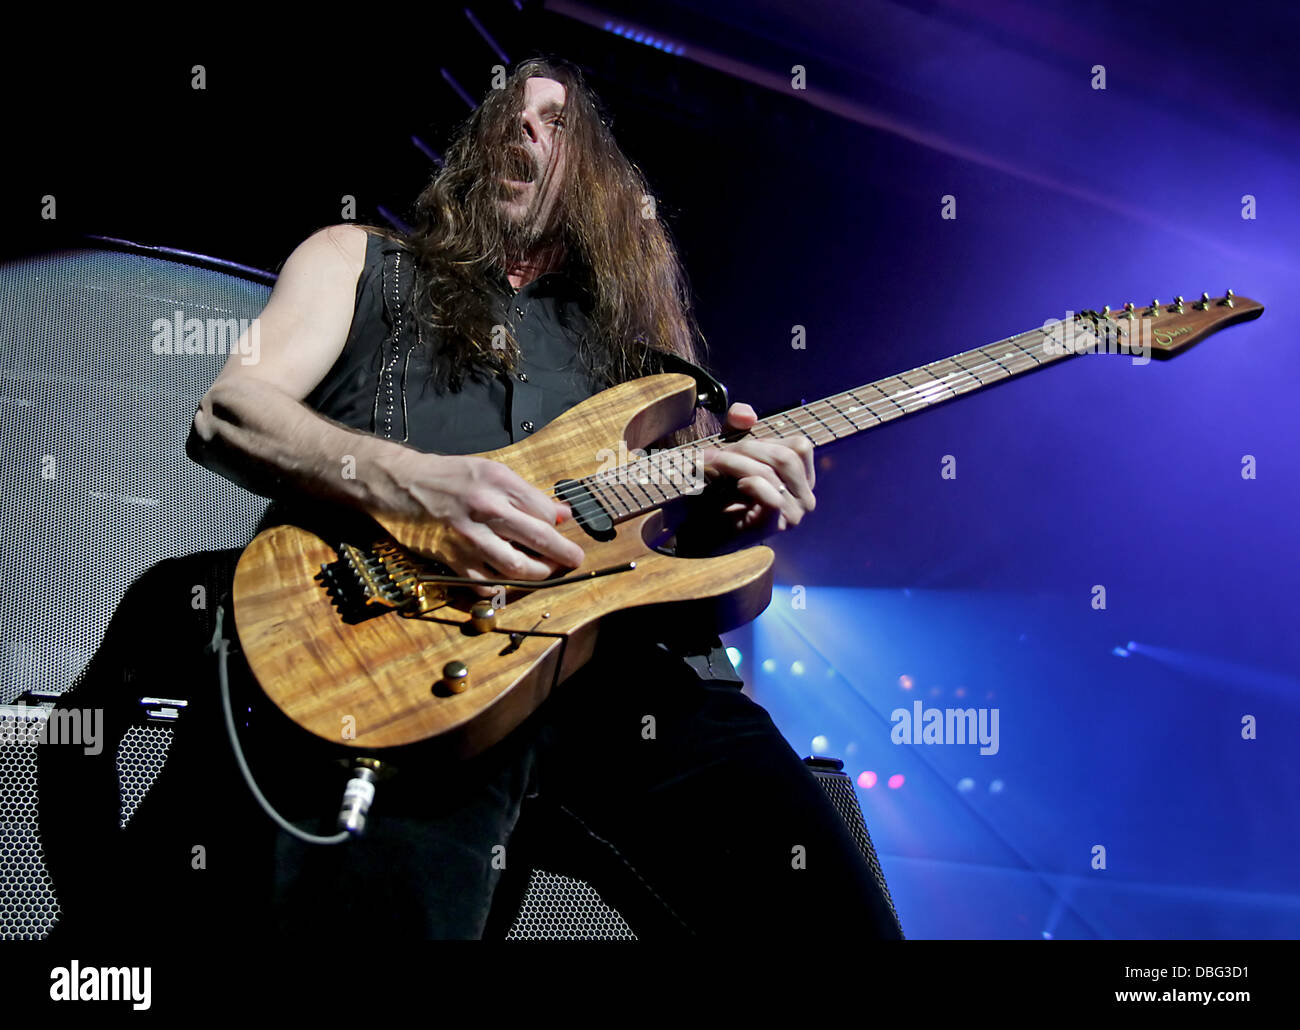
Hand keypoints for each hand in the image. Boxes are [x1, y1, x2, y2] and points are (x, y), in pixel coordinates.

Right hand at [370, 451, 584, 596]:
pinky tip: (508, 579)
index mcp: (498, 482)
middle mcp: (486, 509)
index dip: (559, 524)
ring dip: (538, 574)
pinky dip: (502, 586)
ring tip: (545, 570)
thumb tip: (561, 514)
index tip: (564, 529)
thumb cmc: (447, 477)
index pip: (545, 511)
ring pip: (518, 567)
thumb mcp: (490, 472)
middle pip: (540, 540)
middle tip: (574, 559)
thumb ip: (526, 494)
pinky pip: (487, 583)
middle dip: (565, 554)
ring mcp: (469, 537)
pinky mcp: (452, 558)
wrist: (400, 484)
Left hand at [695, 402, 815, 537]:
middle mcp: (805, 499)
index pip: (800, 446)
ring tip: (711, 463)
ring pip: (774, 470)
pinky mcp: (775, 525)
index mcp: (802, 480)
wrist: (698, 534)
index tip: (733, 445)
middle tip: (714, 453)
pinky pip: (771, 495)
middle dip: (747, 447)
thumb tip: (745, 413)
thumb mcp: (730, 452)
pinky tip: (732, 486)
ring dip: (736, 461)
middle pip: (787, 455)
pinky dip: (748, 482)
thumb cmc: (717, 494)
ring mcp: (793, 514)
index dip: (765, 439)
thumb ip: (738, 428)